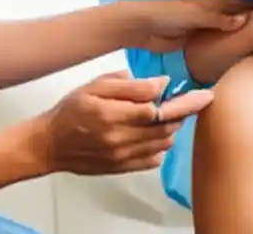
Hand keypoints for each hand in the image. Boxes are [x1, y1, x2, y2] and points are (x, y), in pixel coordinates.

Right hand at [33, 71, 212, 174]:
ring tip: (171, 113)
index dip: (183, 101)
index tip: (202, 94)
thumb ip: (128, 85)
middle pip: (166, 128)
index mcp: (111, 115)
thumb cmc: (70, 111)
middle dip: (185, 113)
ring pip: (163, 144)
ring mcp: (121, 156)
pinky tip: (154, 133)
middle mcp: (119, 139)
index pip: (159, 110)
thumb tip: (161, 84)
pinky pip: (153, 160)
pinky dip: (161, 145)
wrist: (50, 144)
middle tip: (195, 100)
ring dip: (173, 128)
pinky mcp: (122, 167)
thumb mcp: (95, 87)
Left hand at [122, 0, 252, 52]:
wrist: (143, 26)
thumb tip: (245, 19)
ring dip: (240, 36)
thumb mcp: (195, 15)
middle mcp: (210, 13)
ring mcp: (203, 27)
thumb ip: (218, 18)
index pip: (239, 4)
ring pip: (226, 31)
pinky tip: (235, 55)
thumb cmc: (168, 15)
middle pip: (235, 17)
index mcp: (212, 3)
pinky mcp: (195, 40)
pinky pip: (215, 43)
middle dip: (252, 22)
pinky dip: (225, 46)